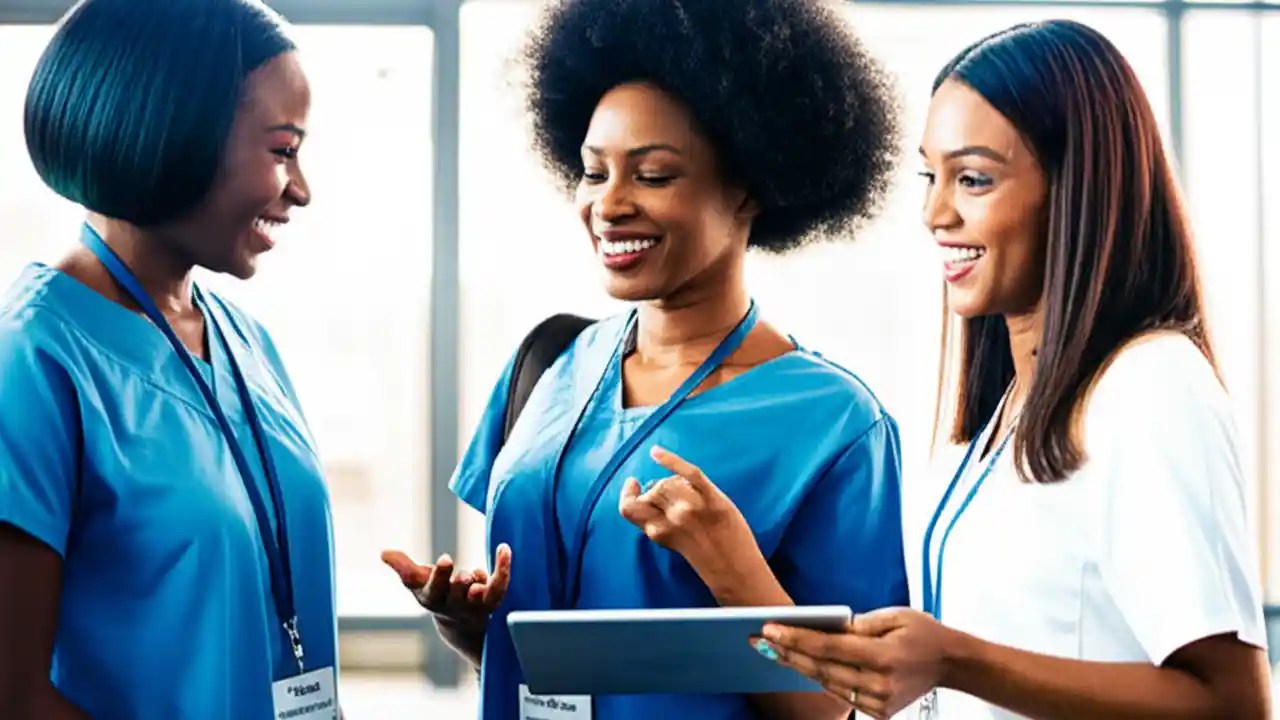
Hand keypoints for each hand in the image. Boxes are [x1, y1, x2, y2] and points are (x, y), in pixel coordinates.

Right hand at [380, 544, 511, 629]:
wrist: (461, 626)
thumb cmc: (437, 595)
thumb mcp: (418, 583)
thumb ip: (403, 567)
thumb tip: (383, 553)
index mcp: (433, 599)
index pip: (434, 590)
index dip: (439, 575)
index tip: (445, 558)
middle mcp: (455, 605)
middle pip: (457, 595)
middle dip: (459, 584)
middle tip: (462, 575)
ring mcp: (475, 605)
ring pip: (480, 597)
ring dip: (480, 586)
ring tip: (477, 575)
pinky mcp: (493, 600)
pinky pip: (499, 586)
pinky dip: (503, 568)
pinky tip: (504, 549)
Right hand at [619, 446, 756, 571]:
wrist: (736, 571)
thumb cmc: (706, 559)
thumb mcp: (673, 542)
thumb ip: (660, 520)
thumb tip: (653, 492)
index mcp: (659, 533)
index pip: (629, 508)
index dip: (627, 494)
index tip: (633, 485)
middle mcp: (672, 519)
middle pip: (650, 492)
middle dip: (655, 491)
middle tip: (667, 496)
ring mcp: (692, 507)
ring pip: (668, 482)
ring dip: (673, 483)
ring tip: (684, 493)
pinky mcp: (712, 499)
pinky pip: (689, 472)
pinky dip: (670, 460)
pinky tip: (655, 453)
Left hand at [753, 608, 954, 719]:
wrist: (950, 663)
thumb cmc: (922, 632)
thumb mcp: (893, 616)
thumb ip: (858, 623)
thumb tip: (824, 626)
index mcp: (884, 657)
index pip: (828, 647)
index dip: (796, 637)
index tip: (769, 628)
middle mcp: (880, 684)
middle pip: (822, 668)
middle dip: (788, 652)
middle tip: (760, 639)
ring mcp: (879, 702)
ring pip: (827, 683)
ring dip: (798, 666)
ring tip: (773, 650)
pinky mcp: (878, 712)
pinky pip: (841, 693)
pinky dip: (821, 678)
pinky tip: (801, 665)